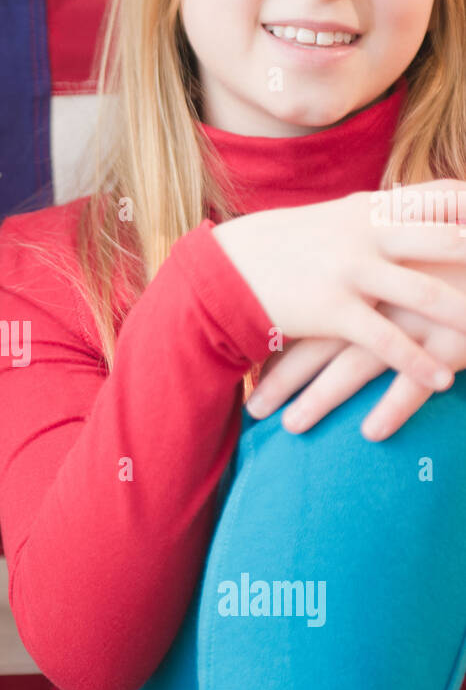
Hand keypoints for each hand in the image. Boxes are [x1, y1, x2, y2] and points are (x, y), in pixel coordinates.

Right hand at [213, 180, 465, 390]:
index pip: (443, 198)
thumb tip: (421, 207)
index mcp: (372, 208)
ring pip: (426, 294)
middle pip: (449, 240)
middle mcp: (367, 234)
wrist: (223, 269)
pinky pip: (385, 341)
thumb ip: (379, 217)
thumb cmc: (283, 246)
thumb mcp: (334, 220)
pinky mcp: (332, 311)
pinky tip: (447, 379)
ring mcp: (350, 271)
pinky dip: (419, 363)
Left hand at [245, 264, 465, 438]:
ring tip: (290, 428)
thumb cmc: (459, 257)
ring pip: (359, 363)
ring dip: (322, 398)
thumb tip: (341, 295)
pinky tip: (370, 435)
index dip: (277, 342)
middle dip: (282, 378)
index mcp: (369, 275)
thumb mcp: (413, 255)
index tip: (245, 369)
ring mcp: (418, 318)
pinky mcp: (454, 340)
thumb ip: (378, 274)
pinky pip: (420, 379)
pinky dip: (395, 407)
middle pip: (321, 342)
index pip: (311, 313)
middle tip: (249, 410)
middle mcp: (385, 296)